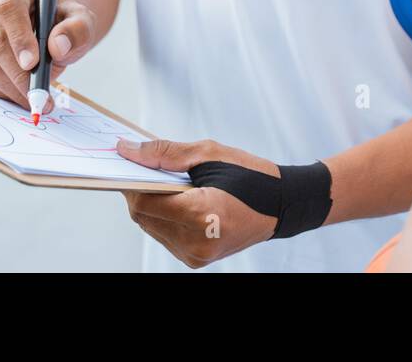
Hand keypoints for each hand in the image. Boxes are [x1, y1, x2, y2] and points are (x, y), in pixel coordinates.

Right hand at [0, 0, 96, 110]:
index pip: (9, 8)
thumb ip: (78, 29)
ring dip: (13, 87)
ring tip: (40, 98)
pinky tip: (25, 95)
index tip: (33, 63)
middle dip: (18, 73)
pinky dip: (5, 92)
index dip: (19, 36)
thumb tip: (58, 47)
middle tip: (41, 94)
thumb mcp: (82, 19)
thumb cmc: (65, 19)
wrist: (52, 23)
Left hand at [118, 139, 278, 268]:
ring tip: (171, 183)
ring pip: (150, 226)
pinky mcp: (196, 258)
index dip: (131, 180)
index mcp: (201, 215)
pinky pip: (164, 235)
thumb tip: (129, 151)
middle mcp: (196, 242)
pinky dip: (163, 215)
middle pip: (143, 215)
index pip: (145, 201)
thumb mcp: (210, 153)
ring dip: (151, 203)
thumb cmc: (252, 175)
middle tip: (147, 167)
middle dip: (139, 190)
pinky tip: (180, 200)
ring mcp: (195, 254)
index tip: (127, 161)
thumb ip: (166, 153)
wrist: (284, 204)